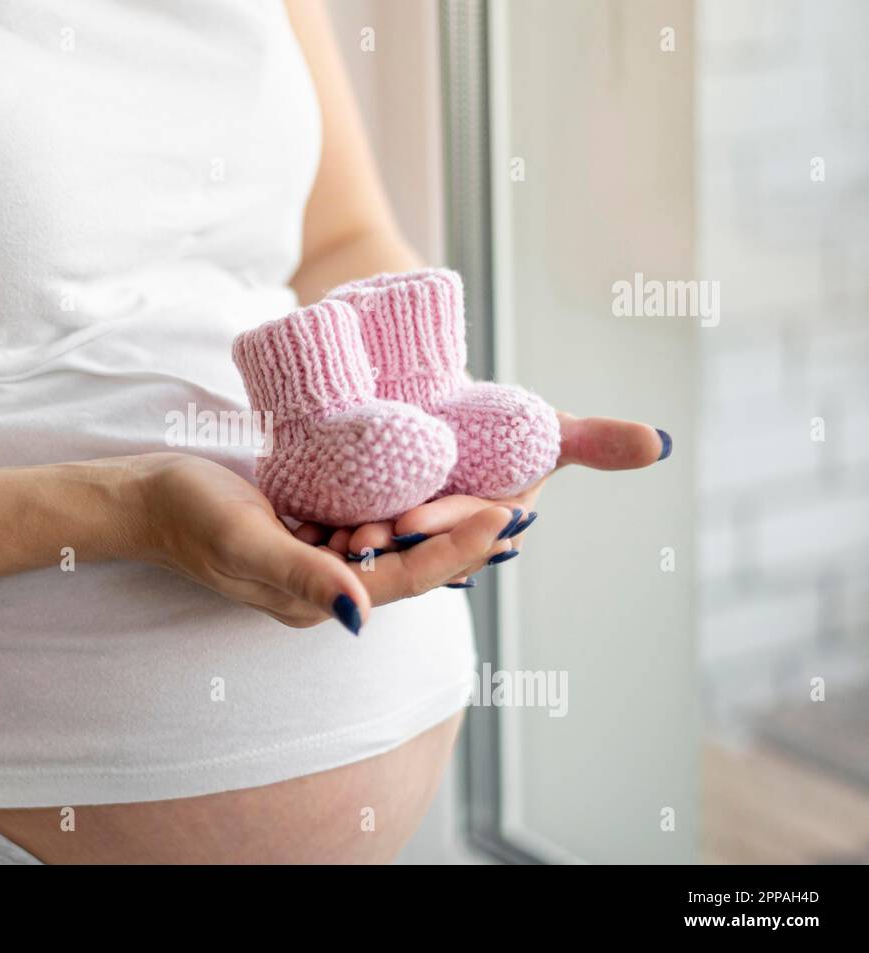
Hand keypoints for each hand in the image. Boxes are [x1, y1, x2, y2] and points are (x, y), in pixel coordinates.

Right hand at [132, 452, 521, 633]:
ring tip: (491, 495)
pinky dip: (403, 509)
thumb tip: (361, 614)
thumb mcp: (243, 540)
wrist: (144, 499)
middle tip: (518, 505)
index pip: (403, 580)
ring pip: (394, 548)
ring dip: (439, 525)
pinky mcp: (307, 534)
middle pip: (409, 568)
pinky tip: (431, 485)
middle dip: (463, 540)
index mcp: (314, 600)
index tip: (503, 515)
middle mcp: (323, 587)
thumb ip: (301, 576)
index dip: (456, 550)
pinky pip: (367, 527)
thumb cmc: (187, 516)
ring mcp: (315, 561)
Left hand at [300, 414, 670, 583]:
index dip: (447, 523)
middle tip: (366, 533)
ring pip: (377, 543)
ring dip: (355, 548)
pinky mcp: (358, 521)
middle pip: (418, 541)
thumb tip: (660, 444)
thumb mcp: (537, 428)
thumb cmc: (490, 422)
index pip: (468, 526)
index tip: (419, 514)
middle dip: (394, 542)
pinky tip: (297, 529)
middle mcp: (443, 536)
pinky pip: (340, 534)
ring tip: (331, 535)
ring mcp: (399, 532)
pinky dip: (322, 535)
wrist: (424, 398)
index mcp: (486, 524)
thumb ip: (590, 439)